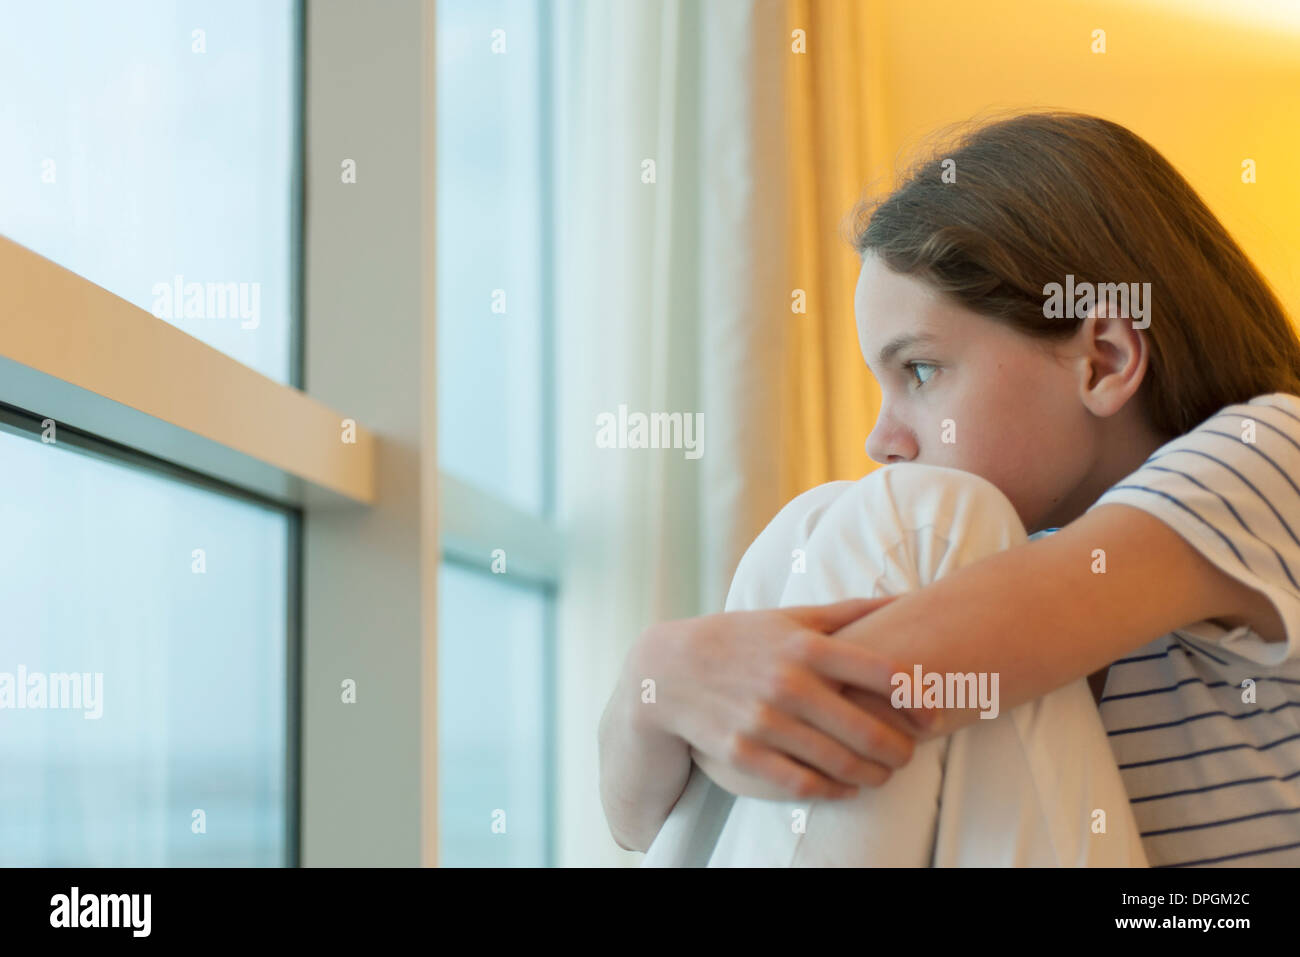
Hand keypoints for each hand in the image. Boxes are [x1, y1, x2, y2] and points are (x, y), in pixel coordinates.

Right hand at [632, 598, 930, 801]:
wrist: (666, 672)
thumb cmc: (739, 639)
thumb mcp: (790, 616)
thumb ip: (848, 611)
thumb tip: (906, 596)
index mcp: (806, 645)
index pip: (882, 673)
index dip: (918, 699)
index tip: (932, 715)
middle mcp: (789, 683)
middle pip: (868, 728)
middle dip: (900, 749)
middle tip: (909, 753)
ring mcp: (765, 721)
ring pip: (840, 762)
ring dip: (873, 775)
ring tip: (884, 774)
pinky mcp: (743, 753)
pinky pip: (803, 783)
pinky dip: (834, 791)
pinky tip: (846, 788)